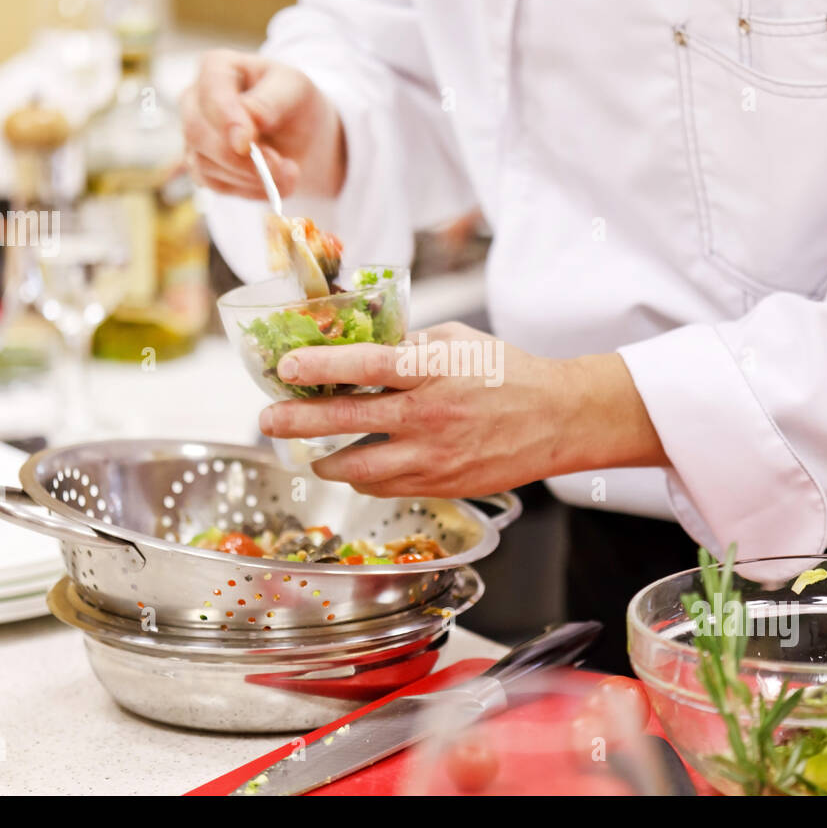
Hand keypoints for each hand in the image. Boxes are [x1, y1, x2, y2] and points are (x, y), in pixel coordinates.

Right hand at [181, 49, 345, 198]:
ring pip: (205, 165)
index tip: (246, 144)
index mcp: (216, 68)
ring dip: (252, 177)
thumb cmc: (294, 101)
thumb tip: (251, 120)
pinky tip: (273, 182)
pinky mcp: (201, 167)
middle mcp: (195, 100)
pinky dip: (249, 190)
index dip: (226, 120)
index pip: (210, 92)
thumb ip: (271, 101)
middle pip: (197, 133)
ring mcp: (194, 136)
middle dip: (241, 159)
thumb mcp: (295, 89)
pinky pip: (215, 186)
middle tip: (282, 167)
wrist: (302, 134)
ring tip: (288, 171)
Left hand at [257, 322, 667, 496]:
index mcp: (433, 370)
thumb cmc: (507, 373)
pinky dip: (362, 479)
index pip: (367, 366)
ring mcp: (435, 456)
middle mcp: (429, 415)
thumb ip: (410, 343)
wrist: (557, 420)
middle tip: (269, 419)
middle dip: (298, 422)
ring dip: (325, 461)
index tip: (286, 367)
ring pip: (360, 468)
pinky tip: (353, 468)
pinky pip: (386, 487)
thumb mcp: (459, 340)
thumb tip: (360, 343)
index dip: (321, 367)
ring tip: (307, 453)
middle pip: (348, 421)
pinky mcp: (441, 484)